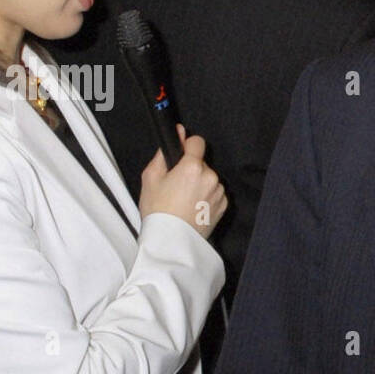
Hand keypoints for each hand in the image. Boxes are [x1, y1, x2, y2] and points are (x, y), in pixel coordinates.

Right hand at [138, 124, 227, 240]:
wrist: (171, 240)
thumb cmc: (158, 210)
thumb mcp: (151, 177)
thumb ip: (164, 152)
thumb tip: (177, 133)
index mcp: (193, 167)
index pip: (197, 142)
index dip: (188, 145)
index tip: (181, 153)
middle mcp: (211, 177)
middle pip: (201, 163)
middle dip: (190, 169)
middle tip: (175, 185)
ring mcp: (219, 192)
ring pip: (209, 178)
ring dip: (200, 183)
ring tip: (183, 199)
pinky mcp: (223, 205)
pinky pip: (215, 193)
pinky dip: (206, 196)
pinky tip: (192, 207)